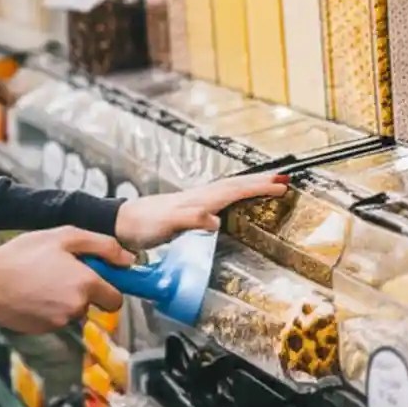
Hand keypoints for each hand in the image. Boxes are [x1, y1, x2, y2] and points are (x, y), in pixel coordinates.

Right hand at [0, 226, 134, 333]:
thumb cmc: (23, 255)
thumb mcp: (65, 237)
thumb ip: (104, 246)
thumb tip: (129, 260)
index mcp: (87, 284)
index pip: (116, 299)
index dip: (110, 287)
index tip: (100, 278)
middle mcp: (76, 307)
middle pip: (93, 304)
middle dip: (85, 291)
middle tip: (63, 272)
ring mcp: (58, 322)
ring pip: (73, 311)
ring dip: (65, 299)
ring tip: (42, 280)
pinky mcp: (42, 329)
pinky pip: (55, 319)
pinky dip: (48, 309)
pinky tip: (33, 293)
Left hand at [115, 172, 289, 249]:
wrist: (121, 224)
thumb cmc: (143, 226)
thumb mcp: (166, 225)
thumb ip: (190, 220)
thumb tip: (215, 220)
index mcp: (200, 200)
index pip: (236, 190)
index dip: (259, 188)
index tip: (281, 185)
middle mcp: (201, 197)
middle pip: (237, 184)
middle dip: (262, 181)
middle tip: (286, 180)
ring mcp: (197, 201)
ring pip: (231, 188)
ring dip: (252, 185)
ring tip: (271, 184)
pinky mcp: (193, 209)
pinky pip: (224, 197)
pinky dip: (238, 193)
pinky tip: (240, 198)